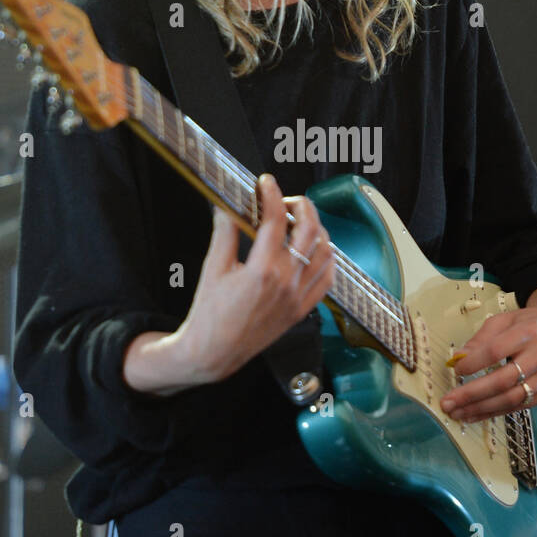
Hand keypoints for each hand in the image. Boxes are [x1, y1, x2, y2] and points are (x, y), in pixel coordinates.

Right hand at [170, 173, 334, 384]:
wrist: (213, 353)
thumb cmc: (209, 315)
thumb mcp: (212, 268)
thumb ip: (224, 233)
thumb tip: (226, 207)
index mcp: (261, 270)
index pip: (275, 220)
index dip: (271, 194)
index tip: (265, 183)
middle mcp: (286, 282)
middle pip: (309, 230)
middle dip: (301, 206)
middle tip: (286, 200)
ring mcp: (297, 297)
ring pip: (326, 252)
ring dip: (317, 230)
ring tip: (300, 223)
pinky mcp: (302, 310)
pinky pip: (328, 279)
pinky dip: (327, 259)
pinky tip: (314, 250)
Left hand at [438, 283, 536, 421]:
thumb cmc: (532, 323)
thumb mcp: (507, 319)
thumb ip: (483, 337)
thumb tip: (459, 358)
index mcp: (529, 331)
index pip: (497, 350)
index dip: (474, 364)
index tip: (455, 370)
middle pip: (503, 380)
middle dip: (472, 394)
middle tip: (448, 403)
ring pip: (512, 398)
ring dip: (481, 409)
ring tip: (458, 413)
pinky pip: (520, 406)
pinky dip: (496, 412)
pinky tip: (476, 414)